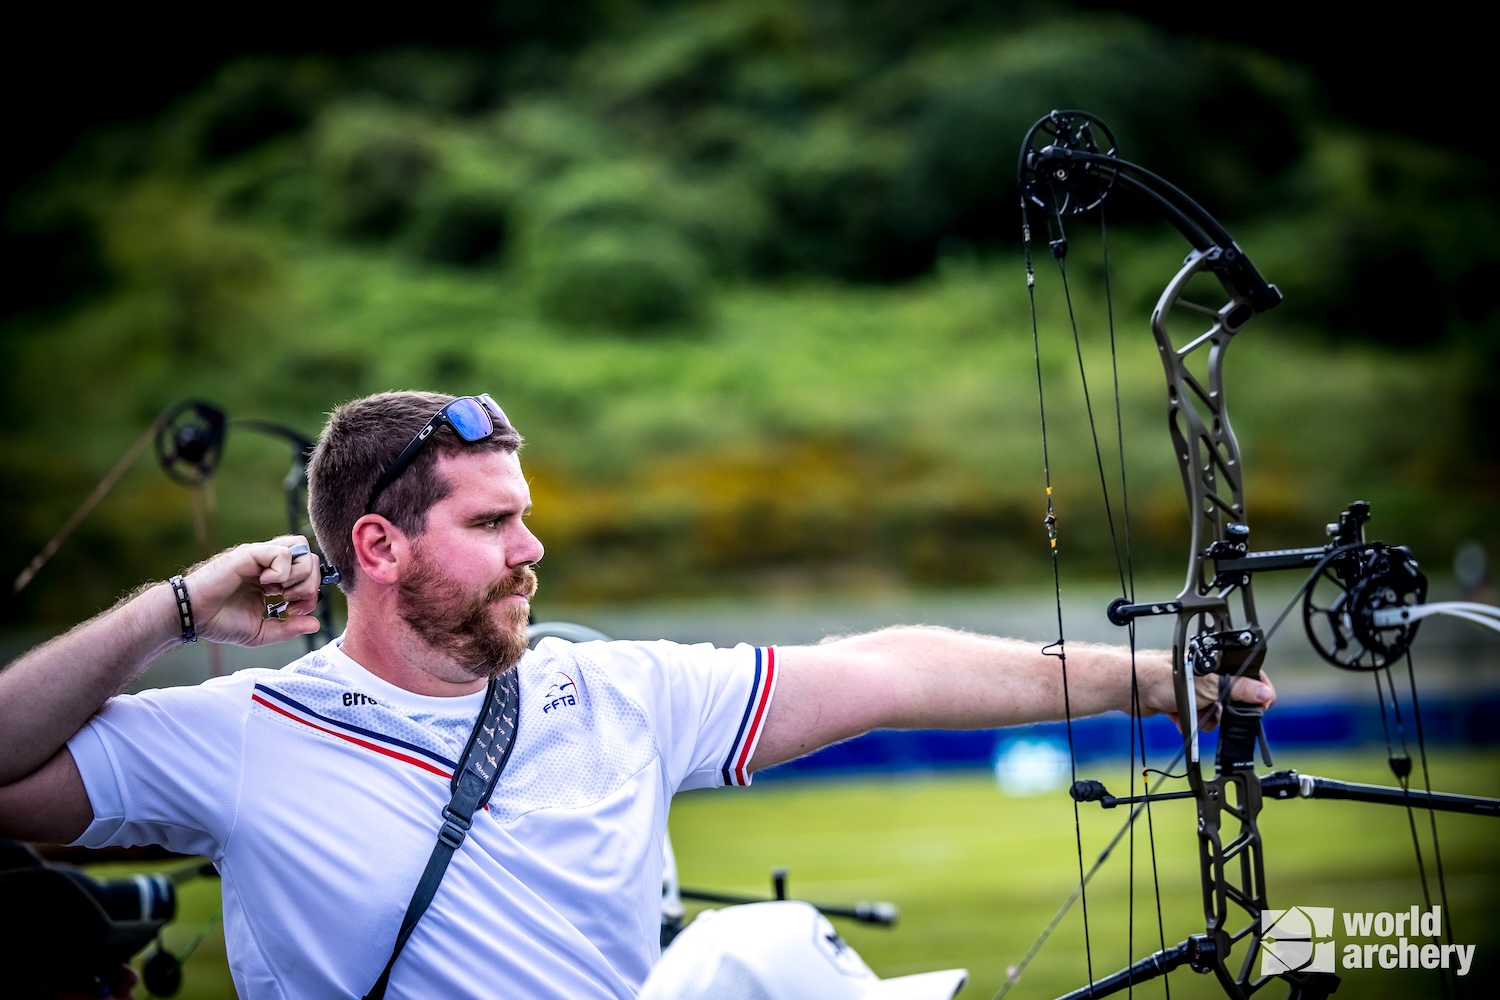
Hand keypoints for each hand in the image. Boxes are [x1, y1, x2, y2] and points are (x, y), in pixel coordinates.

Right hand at [184, 536, 322, 645]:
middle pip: (309, 557)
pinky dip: (282, 571)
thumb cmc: (220, 621)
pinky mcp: (249, 554)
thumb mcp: (262, 632)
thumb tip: (316, 625)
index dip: (311, 592)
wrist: (193, 617)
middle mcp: (268, 564)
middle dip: (310, 584)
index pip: (308, 571)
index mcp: (273, 577)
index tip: (295, 612)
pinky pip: (281, 552)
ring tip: (281, 593)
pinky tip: (266, 585)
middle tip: (291, 603)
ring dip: (299, 575)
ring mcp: (259, 557)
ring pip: (300, 548)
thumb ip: (289, 628)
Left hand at [1135, 649, 1275, 732]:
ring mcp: (1191, 689)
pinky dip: (1189, 720)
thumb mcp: (1209, 686)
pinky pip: (1194, 717)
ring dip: (1205, 717)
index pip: (1245, 675)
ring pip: (1212, 711)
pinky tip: (1179, 717)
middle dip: (1224, 710)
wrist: (1132, 690)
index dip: (1254, 691)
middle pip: (1229, 698)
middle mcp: (1204, 675)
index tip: (1260, 705)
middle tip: (1218, 712)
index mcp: (1214, 663)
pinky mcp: (1179, 703)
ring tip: (1195, 714)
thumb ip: (1238, 690)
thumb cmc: (1164, 677)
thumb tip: (1264, 693)